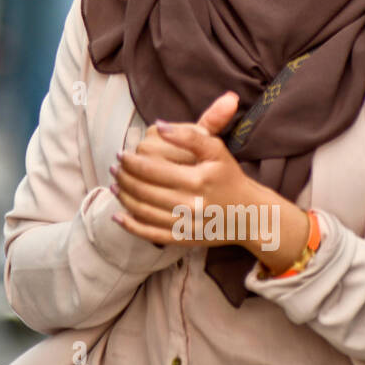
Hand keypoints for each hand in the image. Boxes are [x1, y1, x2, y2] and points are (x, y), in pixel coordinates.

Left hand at [109, 91, 268, 248]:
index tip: (121, 154)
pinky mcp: (184, 239)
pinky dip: (131, 227)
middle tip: (114, 168)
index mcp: (197, 179)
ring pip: (144, 211)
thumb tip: (158, 126)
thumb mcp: (216, 150)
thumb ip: (189, 135)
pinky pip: (151, 235)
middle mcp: (191, 204)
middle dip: (123, 178)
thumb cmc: (229, 177)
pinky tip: (118, 217)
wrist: (249, 214)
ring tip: (114, 185)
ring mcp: (187, 224)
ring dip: (123, 198)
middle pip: (144, 190)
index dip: (131, 161)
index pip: (152, 169)